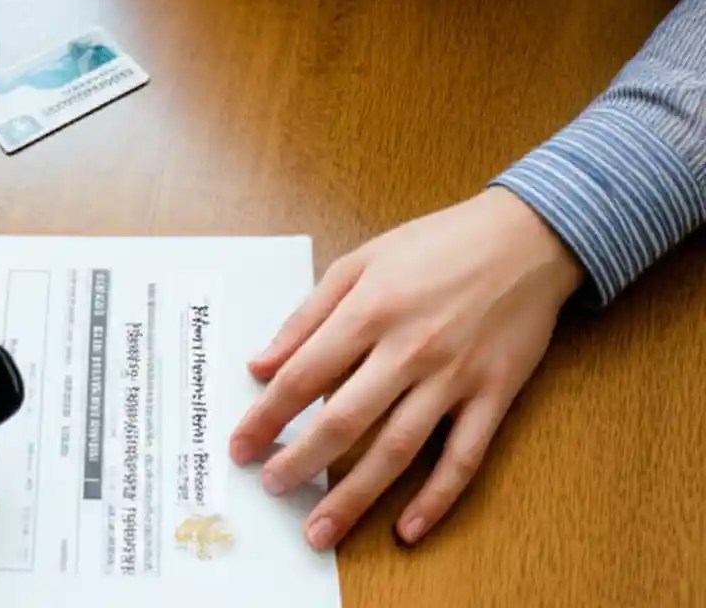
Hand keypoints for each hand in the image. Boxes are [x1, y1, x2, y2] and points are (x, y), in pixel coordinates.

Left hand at [230, 187, 583, 549]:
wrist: (527, 236)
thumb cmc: (436, 245)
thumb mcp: (360, 262)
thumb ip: (306, 316)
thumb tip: (259, 364)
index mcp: (368, 311)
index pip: (302, 377)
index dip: (266, 417)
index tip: (240, 447)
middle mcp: (409, 349)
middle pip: (344, 421)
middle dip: (300, 462)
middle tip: (271, 489)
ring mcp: (454, 377)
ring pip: (397, 449)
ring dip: (354, 496)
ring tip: (320, 531)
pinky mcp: (495, 395)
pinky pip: (464, 457)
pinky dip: (437, 498)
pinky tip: (407, 529)